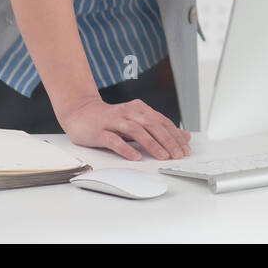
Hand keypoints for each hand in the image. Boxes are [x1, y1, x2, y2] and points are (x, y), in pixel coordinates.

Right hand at [58, 96, 192, 161]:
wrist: (81, 112)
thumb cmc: (112, 120)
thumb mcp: (138, 121)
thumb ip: (159, 128)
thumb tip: (184, 136)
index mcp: (141, 109)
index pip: (163, 123)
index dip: (176, 136)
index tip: (186, 149)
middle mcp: (129, 113)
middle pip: (153, 126)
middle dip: (168, 141)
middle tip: (178, 155)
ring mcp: (114, 121)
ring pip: (136, 132)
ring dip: (152, 144)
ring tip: (163, 156)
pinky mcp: (100, 131)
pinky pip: (115, 140)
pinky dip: (126, 149)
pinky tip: (136, 157)